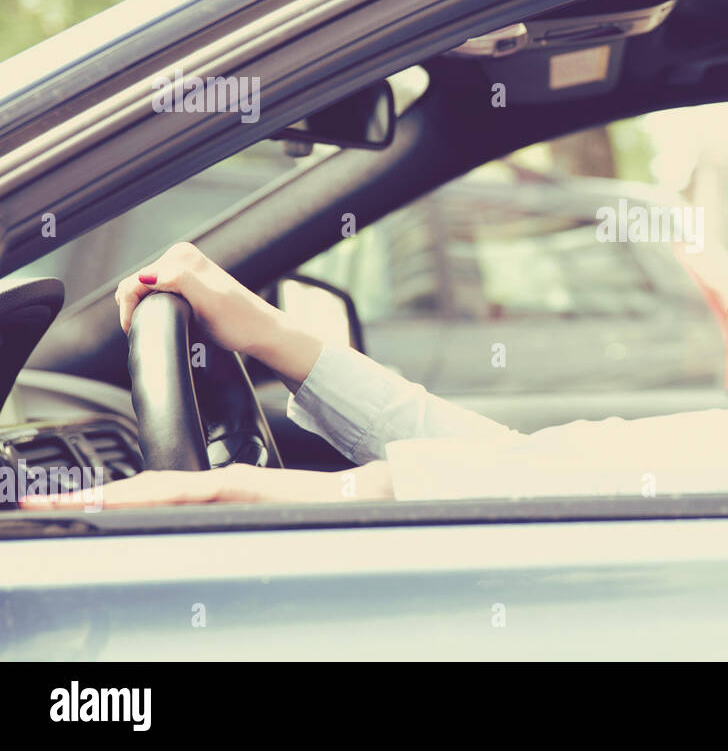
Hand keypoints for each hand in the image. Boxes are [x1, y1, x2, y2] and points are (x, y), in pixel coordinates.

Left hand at [17, 461, 394, 508]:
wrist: (372, 495)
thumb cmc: (326, 515)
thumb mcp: (268, 529)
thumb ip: (239, 528)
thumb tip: (211, 547)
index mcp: (223, 495)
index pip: (155, 495)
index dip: (111, 499)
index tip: (72, 508)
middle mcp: (221, 487)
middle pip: (145, 491)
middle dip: (95, 499)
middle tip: (49, 507)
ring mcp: (233, 486)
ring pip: (160, 490)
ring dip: (114, 497)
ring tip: (72, 504)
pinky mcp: (248, 489)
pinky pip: (194, 492)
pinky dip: (158, 495)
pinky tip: (132, 497)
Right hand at [115, 241, 278, 356]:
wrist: (260, 331)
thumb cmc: (238, 321)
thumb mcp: (207, 301)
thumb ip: (180, 282)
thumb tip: (148, 276)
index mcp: (182, 256)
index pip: (135, 279)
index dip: (128, 306)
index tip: (133, 329)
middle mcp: (182, 257)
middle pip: (137, 282)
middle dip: (133, 306)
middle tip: (140, 329)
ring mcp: (184, 269)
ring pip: (144, 288)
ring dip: (140, 306)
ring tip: (149, 325)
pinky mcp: (187, 282)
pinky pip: (155, 291)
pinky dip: (149, 305)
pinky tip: (158, 318)